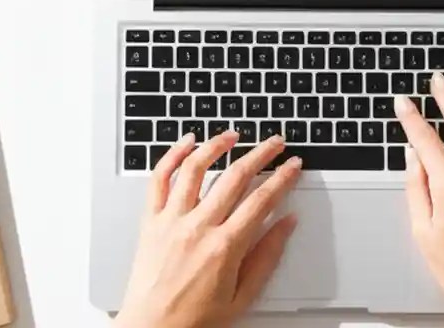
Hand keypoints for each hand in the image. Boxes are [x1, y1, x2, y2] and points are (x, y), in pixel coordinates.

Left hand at [115, 131, 301, 327]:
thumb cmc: (194, 320)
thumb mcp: (242, 296)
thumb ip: (267, 256)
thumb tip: (286, 224)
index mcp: (224, 248)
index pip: (261, 200)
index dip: (282, 178)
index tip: (293, 166)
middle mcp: (197, 228)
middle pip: (235, 177)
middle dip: (261, 154)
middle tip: (275, 143)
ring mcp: (171, 221)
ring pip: (195, 168)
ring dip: (216, 145)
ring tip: (232, 135)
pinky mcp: (150, 221)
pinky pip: (159, 179)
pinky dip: (172, 156)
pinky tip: (186, 143)